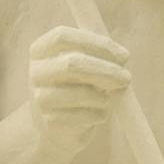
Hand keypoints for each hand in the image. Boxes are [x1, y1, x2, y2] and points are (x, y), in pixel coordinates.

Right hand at [21, 19, 130, 134]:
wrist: (60, 126)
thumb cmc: (77, 86)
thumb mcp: (85, 65)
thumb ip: (100, 56)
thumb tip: (122, 57)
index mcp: (40, 50)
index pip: (63, 36)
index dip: (96, 43)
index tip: (123, 56)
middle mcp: (36, 73)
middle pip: (72, 63)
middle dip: (105, 70)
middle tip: (127, 78)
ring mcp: (40, 99)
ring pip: (80, 93)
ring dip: (104, 96)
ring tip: (109, 98)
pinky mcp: (50, 122)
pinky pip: (84, 116)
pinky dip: (100, 114)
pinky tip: (100, 113)